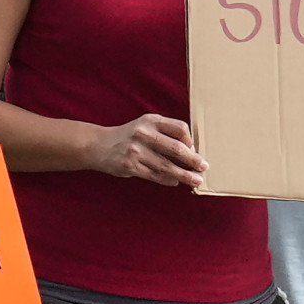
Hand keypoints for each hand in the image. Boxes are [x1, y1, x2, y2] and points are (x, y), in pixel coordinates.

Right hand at [92, 114, 207, 187]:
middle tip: (204, 167)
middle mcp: (144, 134)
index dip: (190, 140)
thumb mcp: (145, 126)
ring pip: (167, 165)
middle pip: (176, 148)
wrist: (99, 145)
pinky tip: (175, 182)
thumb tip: (190, 150)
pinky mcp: (131, 166)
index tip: (194, 150)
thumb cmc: (129, 136)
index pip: (179, 128)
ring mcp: (137, 151)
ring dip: (184, 175)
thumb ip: (165, 133)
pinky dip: (168, 180)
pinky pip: (155, 175)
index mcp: (151, 121)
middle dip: (193, 160)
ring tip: (196, 180)